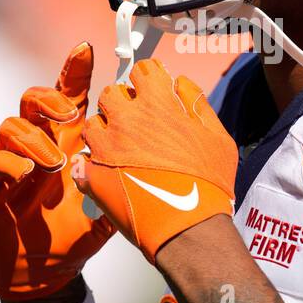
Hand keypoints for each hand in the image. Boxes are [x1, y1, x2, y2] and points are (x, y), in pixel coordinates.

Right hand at [0, 43, 113, 299]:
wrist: (45, 277)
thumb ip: (126, 181)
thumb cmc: (74, 237)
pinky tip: (26, 174)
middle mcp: (37, 145)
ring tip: (55, 162)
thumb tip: (160, 161)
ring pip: (12, 124)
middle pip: (35, 99)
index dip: (74, 72)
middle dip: (52, 97)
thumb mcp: (108, 207)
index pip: (69, 98)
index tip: (86, 48)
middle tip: (71, 113)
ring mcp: (11, 163)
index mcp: (65, 143)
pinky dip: (6, 161)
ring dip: (35, 137)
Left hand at [71, 59, 237, 263]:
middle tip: (137, 122)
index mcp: (159, 105)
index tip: (151, 89)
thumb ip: (196, 103)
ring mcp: (107, 147)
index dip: (149, 80)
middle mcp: (128, 120)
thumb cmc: (208, 188)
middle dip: (123, 103)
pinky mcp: (93, 174)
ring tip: (123, 151)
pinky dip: (94, 163)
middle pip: (113, 93)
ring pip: (94, 123)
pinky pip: (84, 159)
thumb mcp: (217, 137)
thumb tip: (181, 84)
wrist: (190, 231)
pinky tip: (112, 173)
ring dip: (106, 131)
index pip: (143, 71)